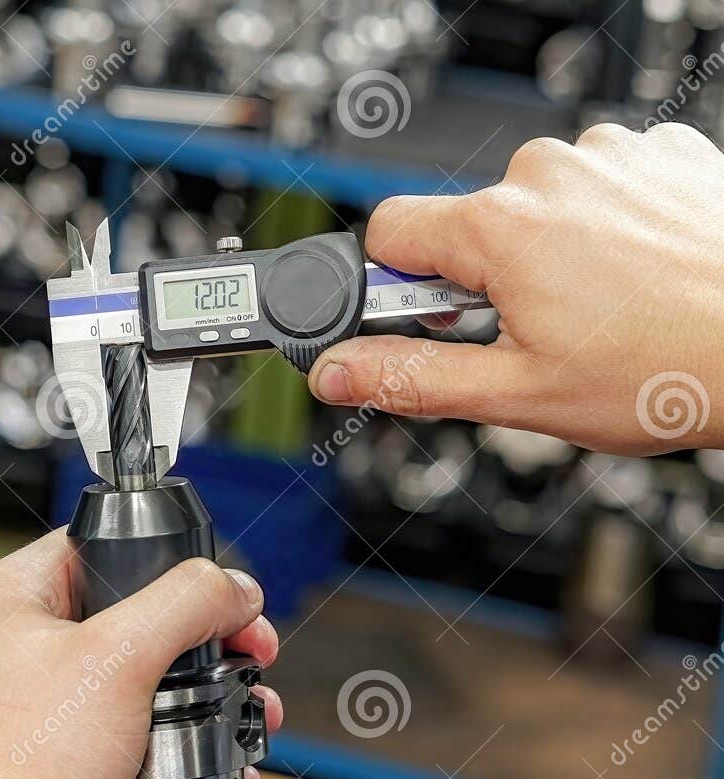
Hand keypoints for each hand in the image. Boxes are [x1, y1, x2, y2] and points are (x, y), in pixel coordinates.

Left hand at [0, 529, 281, 778]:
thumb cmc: (27, 765)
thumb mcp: (119, 658)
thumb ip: (185, 603)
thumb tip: (232, 587)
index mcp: (11, 598)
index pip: (98, 545)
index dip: (166, 560)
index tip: (222, 592)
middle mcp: (22, 646)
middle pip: (137, 616)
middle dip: (207, 642)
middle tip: (252, 655)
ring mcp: (45, 706)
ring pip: (147, 680)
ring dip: (208, 697)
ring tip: (251, 714)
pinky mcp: (69, 758)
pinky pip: (140, 734)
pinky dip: (186, 743)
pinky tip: (227, 761)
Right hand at [307, 122, 723, 455]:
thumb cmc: (673, 367)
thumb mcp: (519, 394)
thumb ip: (411, 378)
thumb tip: (336, 372)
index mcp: (501, 227)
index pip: (388, 232)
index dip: (396, 287)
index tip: (426, 321)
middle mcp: (550, 173)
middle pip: (468, 223)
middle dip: (484, 278)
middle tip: (535, 332)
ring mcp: (611, 155)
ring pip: (536, 204)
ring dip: (549, 250)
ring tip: (600, 307)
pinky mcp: (661, 152)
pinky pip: (600, 184)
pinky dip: (605, 225)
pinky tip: (637, 274)